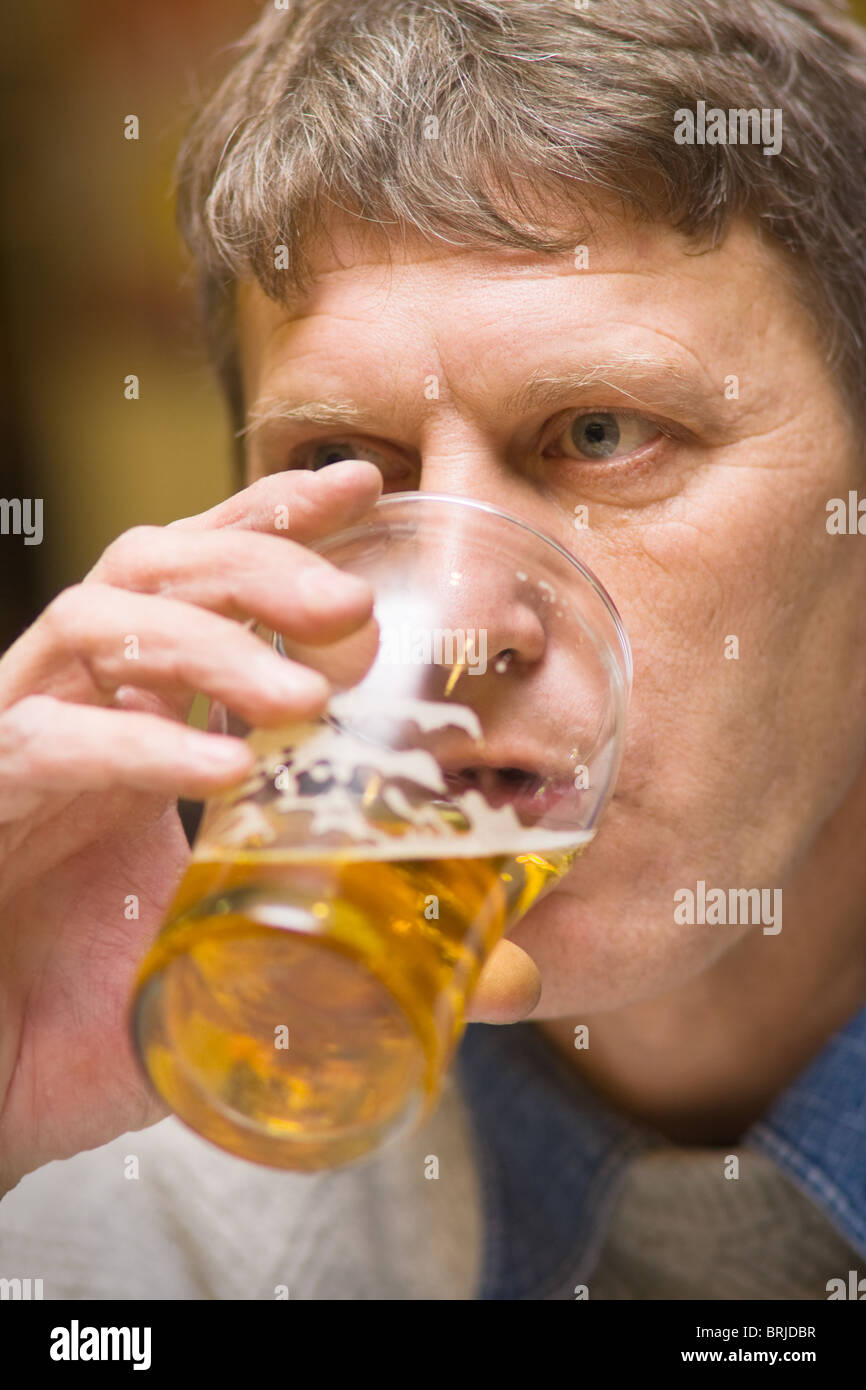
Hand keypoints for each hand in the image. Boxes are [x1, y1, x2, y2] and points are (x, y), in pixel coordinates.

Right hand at [0, 460, 381, 1190]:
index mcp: (136, 719)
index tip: (364, 490)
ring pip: (93, 623)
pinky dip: (137, 742)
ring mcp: (20, 749)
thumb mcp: (246, 969)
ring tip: (303, 694)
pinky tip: (221, 768)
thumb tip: (509, 973)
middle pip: (153, 569)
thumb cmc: (93, 1027)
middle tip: (353, 604)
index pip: (197, 582)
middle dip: (258, 562)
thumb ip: (371, 952)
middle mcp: (76, 709)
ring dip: (207, 639)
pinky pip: (46, 742)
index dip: (272, 524)